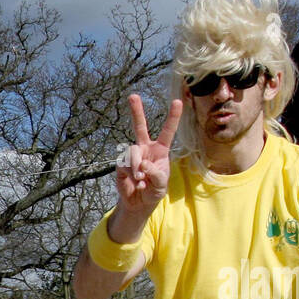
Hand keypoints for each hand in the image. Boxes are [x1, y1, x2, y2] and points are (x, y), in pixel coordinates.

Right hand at [115, 95, 181, 217]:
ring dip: (137, 168)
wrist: (138, 203)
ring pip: (132, 152)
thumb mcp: (161, 184)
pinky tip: (136, 183)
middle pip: (139, 127)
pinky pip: (124, 164)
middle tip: (132, 96)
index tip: (177, 101)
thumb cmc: (154, 191)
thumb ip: (155, 173)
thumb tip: (142, 164)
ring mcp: (132, 156)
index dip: (172, 117)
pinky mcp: (121, 165)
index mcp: (160, 150)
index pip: (167, 131)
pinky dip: (131, 175)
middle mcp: (145, 149)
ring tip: (141, 180)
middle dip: (136, 111)